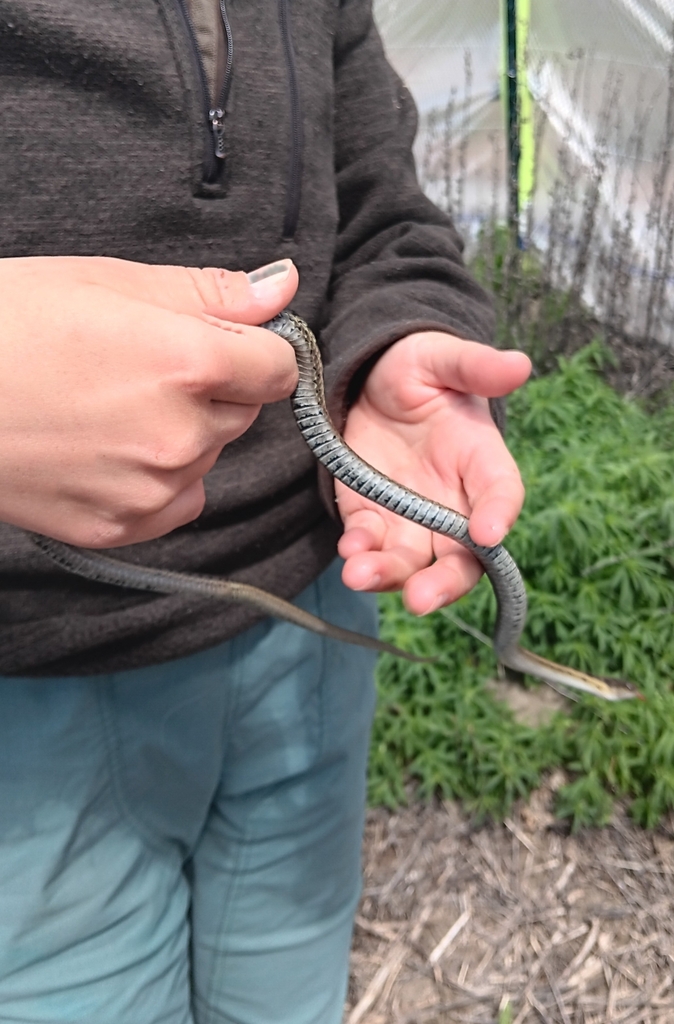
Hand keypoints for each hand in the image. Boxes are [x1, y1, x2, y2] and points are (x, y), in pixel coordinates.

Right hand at [0, 255, 297, 545]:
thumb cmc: (7, 322)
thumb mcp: (107, 280)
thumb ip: (208, 291)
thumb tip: (282, 288)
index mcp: (186, 362)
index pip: (278, 366)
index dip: (253, 350)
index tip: (220, 343)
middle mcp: (181, 435)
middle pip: (241, 411)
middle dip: (210, 388)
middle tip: (138, 369)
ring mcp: (151, 489)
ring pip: (208, 456)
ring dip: (182, 435)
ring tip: (108, 409)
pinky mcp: (121, 528)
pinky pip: (179, 501)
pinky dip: (160, 481)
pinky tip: (108, 452)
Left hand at [337, 331, 531, 613]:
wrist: (368, 378)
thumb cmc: (418, 367)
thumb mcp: (443, 359)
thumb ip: (475, 367)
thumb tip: (520, 364)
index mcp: (481, 460)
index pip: (500, 493)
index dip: (499, 513)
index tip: (489, 532)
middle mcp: (452, 500)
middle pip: (461, 557)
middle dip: (443, 583)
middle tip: (421, 599)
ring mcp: (410, 516)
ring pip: (411, 563)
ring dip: (390, 576)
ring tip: (362, 576)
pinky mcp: (370, 517)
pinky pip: (369, 546)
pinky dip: (360, 553)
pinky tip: (350, 552)